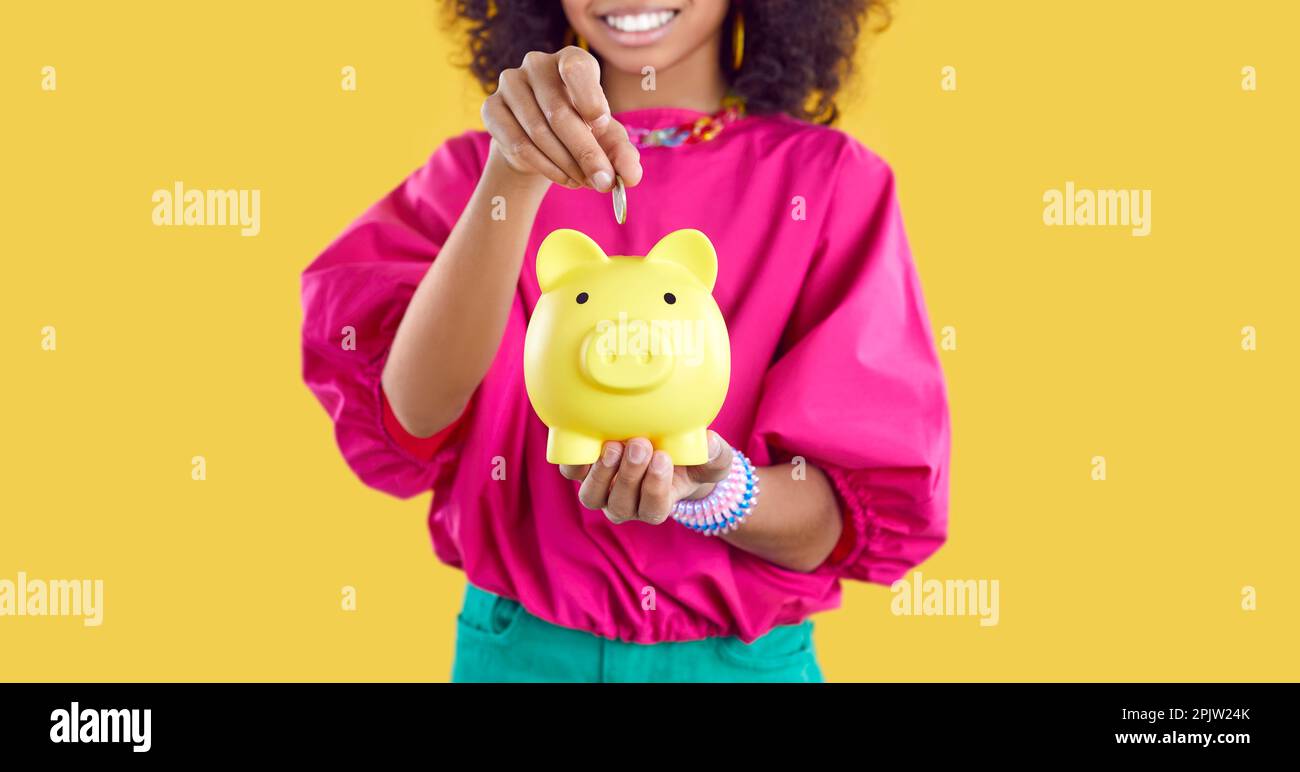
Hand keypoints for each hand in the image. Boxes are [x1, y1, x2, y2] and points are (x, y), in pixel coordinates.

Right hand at [481, 46, 642, 190]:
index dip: (590, 98)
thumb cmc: (581, 131)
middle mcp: (537, 64)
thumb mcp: (608, 141)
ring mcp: (510, 84)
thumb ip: (623, 155)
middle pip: (558, 112)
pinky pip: (518, 144)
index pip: (577, 68)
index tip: (602, 125)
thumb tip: (631, 176)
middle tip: (603, 181)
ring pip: (538, 132)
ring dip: (566, 164)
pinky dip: (544, 167)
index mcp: (571, 60)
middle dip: (585, 152)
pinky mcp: (491, 107)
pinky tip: (562, 178)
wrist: (540, 141)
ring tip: (584, 181)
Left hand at [559, 432, 734, 524]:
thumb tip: (711, 443)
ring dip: (602, 473)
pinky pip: (573, 473)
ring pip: (593, 496)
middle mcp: (626, 504)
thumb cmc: (690, 458)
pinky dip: (577, 462)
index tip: (664, 459)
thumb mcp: (712, 458)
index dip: (655, 489)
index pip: (653, 510)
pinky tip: (589, 440)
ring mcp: (603, 489)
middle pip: (621, 505)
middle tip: (640, 445)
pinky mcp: (584, 470)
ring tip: (615, 445)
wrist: (664, 445)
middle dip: (630, 476)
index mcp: (656, 506)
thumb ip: (716, 456)